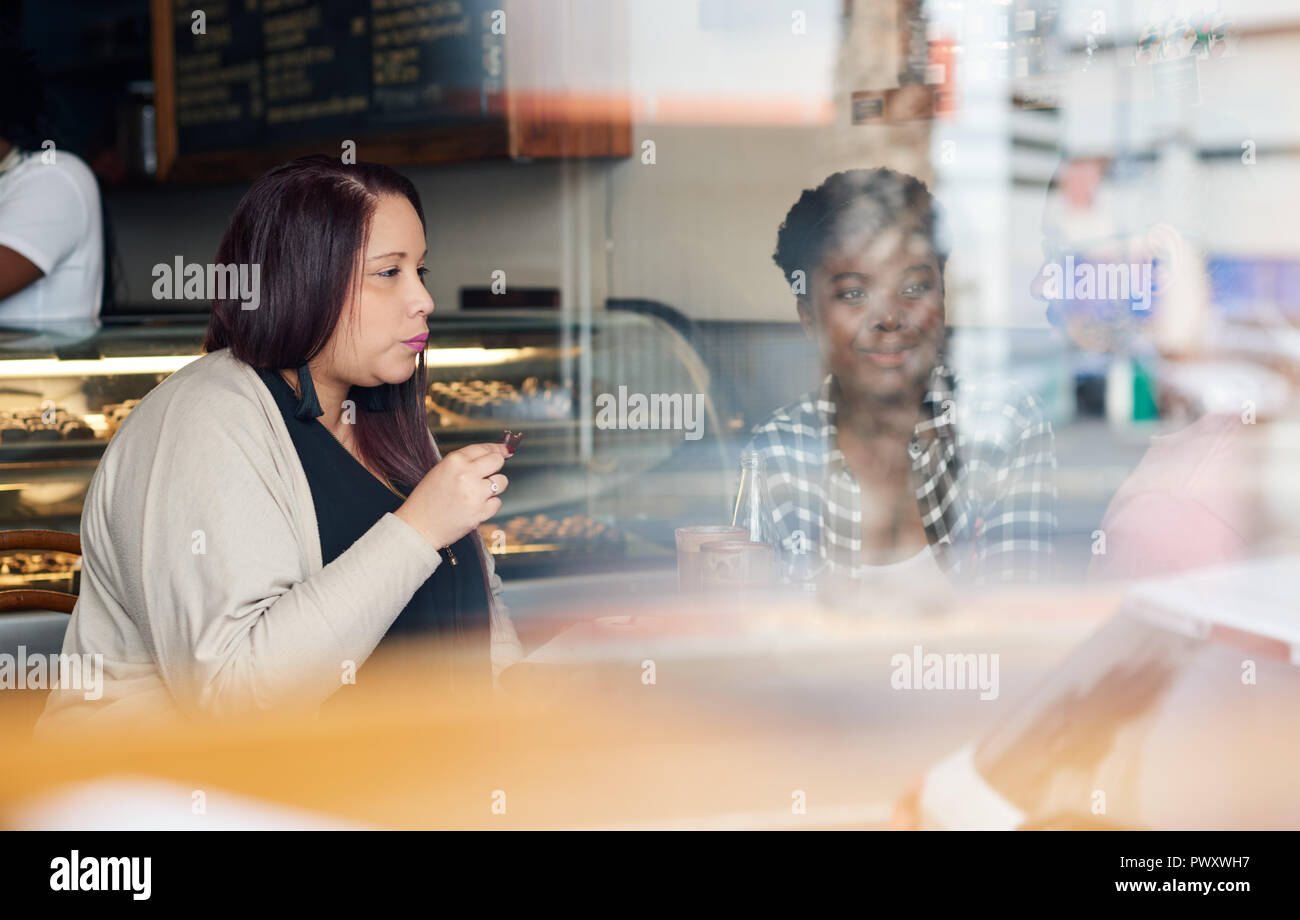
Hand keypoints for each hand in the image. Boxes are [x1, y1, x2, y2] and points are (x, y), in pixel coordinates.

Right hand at [394, 442, 509, 549]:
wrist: (418, 527)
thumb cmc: (427, 500)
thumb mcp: (440, 471)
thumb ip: (465, 462)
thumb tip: (493, 454)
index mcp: (454, 461)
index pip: (483, 448)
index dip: (497, 449)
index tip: (505, 450)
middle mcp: (466, 474)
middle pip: (497, 461)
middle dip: (496, 466)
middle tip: (490, 473)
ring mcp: (475, 493)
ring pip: (502, 482)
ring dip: (494, 486)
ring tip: (477, 493)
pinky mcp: (481, 511)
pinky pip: (497, 502)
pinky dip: (489, 505)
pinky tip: (474, 507)